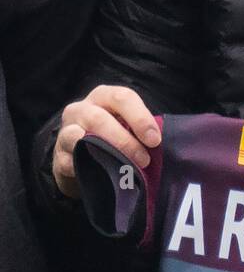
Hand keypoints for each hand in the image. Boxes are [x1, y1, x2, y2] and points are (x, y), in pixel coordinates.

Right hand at [52, 85, 160, 199]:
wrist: (78, 159)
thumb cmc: (110, 138)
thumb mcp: (125, 127)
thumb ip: (139, 130)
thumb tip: (159, 145)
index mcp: (103, 97)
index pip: (122, 97)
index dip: (140, 118)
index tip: (154, 140)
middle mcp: (81, 109)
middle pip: (100, 118)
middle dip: (125, 141)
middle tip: (144, 160)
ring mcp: (65, 131)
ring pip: (79, 136)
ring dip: (105, 153)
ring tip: (125, 168)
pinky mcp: (57, 156)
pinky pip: (69, 161)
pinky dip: (86, 168)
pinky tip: (101, 174)